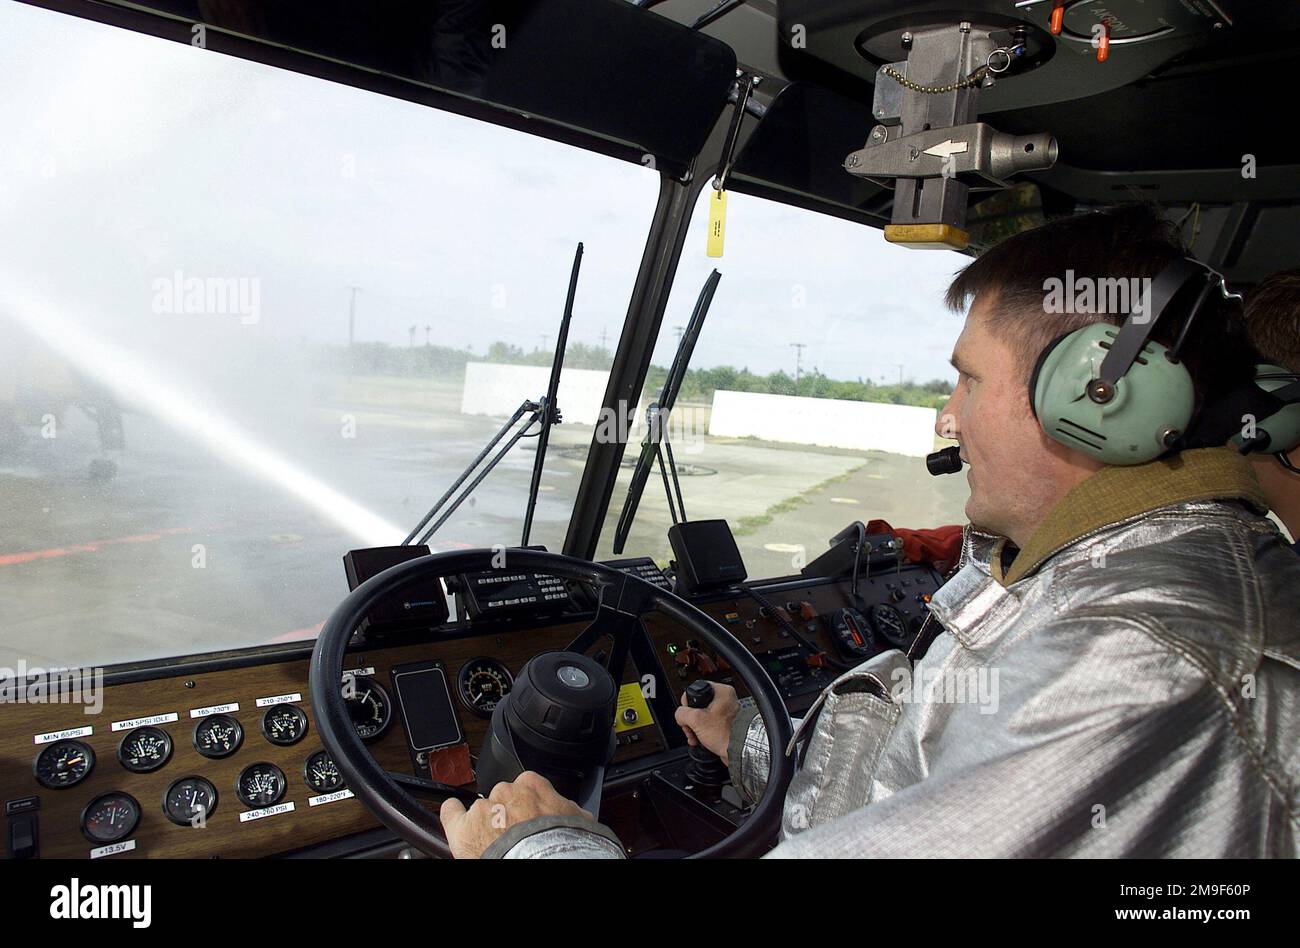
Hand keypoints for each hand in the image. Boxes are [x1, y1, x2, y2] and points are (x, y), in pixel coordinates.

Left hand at [439, 770, 591, 858]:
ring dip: (485, 823)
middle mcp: (505, 791)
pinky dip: (452, 814)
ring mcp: (482, 809)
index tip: (530, 816)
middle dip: (507, 814)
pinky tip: (453, 816)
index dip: (528, 804)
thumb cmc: (562, 843)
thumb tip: (575, 812)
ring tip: (493, 843)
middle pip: (502, 797)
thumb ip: (568, 809)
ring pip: (480, 810)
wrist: (543, 860)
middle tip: (516, 835)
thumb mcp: (579, 820)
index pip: (527, 786)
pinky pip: (451, 813)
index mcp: (532, 785)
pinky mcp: (463, 828)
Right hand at [674, 682, 739, 759]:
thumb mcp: (696, 719)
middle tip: (690, 728)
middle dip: (690, 720)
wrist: (739, 750)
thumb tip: (680, 715)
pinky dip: (702, 732)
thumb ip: (682, 713)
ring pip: (702, 716)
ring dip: (694, 728)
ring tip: (694, 737)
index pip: (695, 690)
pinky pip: (709, 724)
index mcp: (722, 691)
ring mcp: (726, 712)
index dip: (687, 704)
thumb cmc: (726, 734)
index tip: (687, 715)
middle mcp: (726, 699)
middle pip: (697, 705)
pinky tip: (699, 740)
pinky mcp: (726, 724)